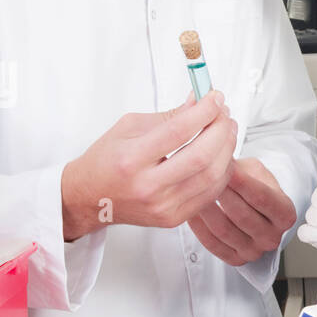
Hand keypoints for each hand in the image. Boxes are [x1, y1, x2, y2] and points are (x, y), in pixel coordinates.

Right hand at [61, 91, 237, 240]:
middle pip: (201, 156)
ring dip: (227, 148)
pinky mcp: (173, 219)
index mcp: (131, 159)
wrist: (90, 198)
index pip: (179, 131)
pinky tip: (222, 155)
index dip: (204, 111)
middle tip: (223, 113)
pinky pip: (210, 194)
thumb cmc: (105, 162)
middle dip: (220, 129)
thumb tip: (199, 101)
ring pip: (212, 177)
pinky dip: (222, 171)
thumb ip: (168, 116)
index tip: (214, 97)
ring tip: (227, 130)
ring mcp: (163, 206)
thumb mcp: (129, 128)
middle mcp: (147, 187)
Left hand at [187, 157, 296, 265]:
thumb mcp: (255, 171)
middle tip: (202, 176)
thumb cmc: (254, 186)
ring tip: (192, 190)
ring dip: (205, 208)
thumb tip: (219, 160)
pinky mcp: (235, 259)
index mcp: (285, 215)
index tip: (226, 167)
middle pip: (242, 216)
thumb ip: (241, 169)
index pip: (263, 198)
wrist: (250, 207)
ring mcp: (254, 251)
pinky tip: (191, 209)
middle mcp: (273, 237)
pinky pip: (212, 244)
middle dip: (221, 194)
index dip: (242, 182)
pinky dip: (198, 226)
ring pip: (224, 230)